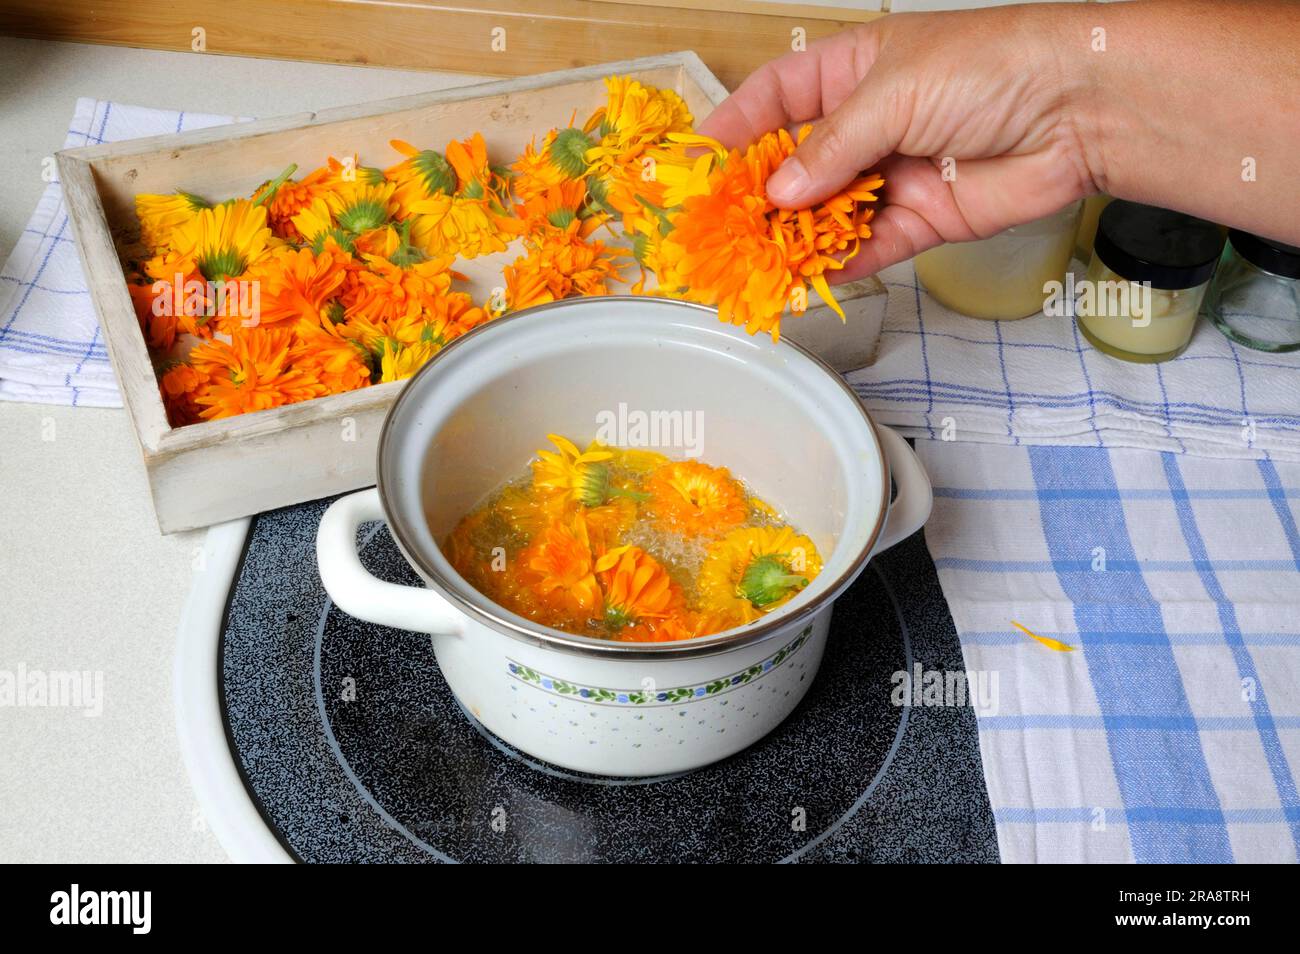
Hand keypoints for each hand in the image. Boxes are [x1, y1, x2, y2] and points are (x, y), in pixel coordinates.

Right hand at [698, 5, 1098, 280]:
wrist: (1079, 109)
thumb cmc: (990, 67)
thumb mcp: (893, 93)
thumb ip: (830, 148)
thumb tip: (778, 196)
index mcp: (855, 70)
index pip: (778, 95)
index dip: (737, 125)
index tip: (700, 161)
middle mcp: (868, 123)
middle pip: (796, 164)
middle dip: (759, 196)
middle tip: (720, 229)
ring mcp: (893, 174)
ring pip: (827, 214)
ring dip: (792, 240)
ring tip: (752, 266)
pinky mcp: (921, 220)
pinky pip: (867, 249)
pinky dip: (836, 267)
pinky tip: (803, 283)